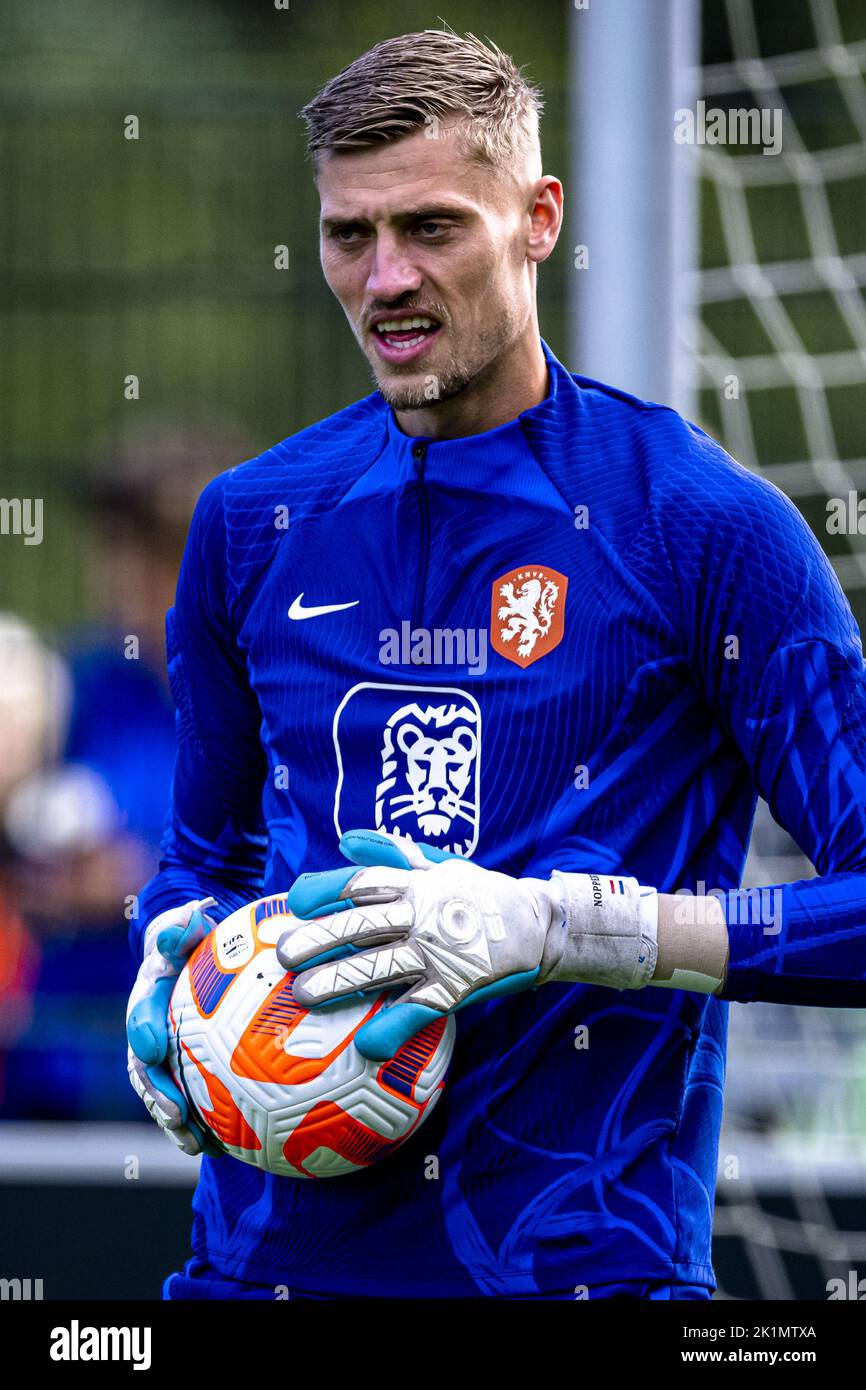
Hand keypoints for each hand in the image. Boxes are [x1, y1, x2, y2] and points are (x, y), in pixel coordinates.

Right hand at [126, 898, 220, 1155]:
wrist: (193, 954)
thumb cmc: (194, 937)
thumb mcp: (188, 923)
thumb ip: (183, 923)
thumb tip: (187, 917)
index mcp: (149, 992)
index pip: (143, 1010)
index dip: (144, 1028)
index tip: (153, 1045)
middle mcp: (148, 1027)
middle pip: (145, 1066)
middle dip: (157, 1092)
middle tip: (176, 1112)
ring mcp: (161, 1052)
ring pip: (161, 1092)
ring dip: (173, 1120)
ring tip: (193, 1143)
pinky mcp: (180, 1071)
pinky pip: (186, 1101)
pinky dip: (197, 1125)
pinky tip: (217, 1147)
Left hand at [277, 830, 657, 1058]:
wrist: (541, 925)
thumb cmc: (480, 896)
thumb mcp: (440, 866)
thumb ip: (392, 853)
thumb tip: (346, 839)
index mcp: (417, 884)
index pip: (363, 882)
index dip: (327, 889)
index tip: (294, 901)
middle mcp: (423, 914)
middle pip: (362, 925)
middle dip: (321, 939)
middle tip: (285, 955)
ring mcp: (441, 951)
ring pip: (383, 966)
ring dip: (342, 982)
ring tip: (305, 996)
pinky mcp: (460, 985)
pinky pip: (421, 1008)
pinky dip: (394, 1026)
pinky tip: (367, 1045)